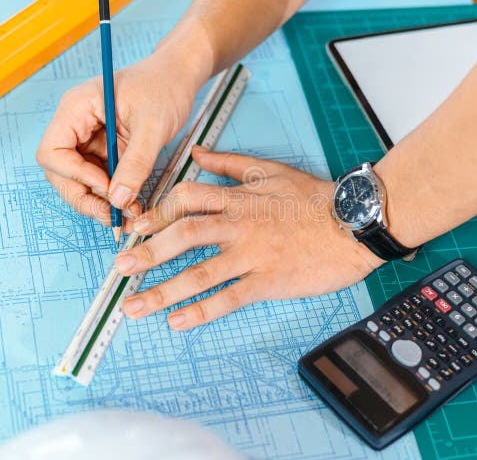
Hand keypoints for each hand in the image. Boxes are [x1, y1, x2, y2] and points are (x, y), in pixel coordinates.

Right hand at [36, 52, 198, 226]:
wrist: (179, 76)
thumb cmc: (164, 85)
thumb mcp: (153, 125)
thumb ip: (135, 163)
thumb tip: (118, 199)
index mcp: (77, 108)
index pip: (52, 151)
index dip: (74, 174)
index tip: (105, 186)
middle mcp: (76, 125)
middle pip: (60, 173)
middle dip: (85, 197)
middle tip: (113, 216)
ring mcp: (88, 139)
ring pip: (79, 182)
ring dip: (100, 202)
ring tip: (128, 213)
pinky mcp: (104, 151)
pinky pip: (100, 180)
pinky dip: (113, 196)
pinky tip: (131, 205)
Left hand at [114, 146, 384, 329]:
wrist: (355, 223)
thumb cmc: (313, 197)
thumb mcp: (268, 170)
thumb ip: (229, 164)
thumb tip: (196, 154)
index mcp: (238, 198)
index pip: (186, 200)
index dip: (156, 213)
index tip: (134, 228)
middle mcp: (239, 225)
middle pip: (185, 236)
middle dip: (148, 253)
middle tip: (121, 269)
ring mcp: (252, 255)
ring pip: (200, 273)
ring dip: (164, 291)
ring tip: (134, 307)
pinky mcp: (269, 281)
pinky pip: (229, 298)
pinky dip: (202, 312)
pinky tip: (177, 322)